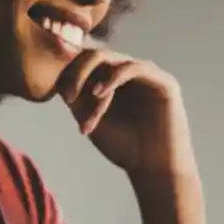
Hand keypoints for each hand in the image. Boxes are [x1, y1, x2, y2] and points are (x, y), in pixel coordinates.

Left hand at [55, 48, 197, 177]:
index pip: (87, 61)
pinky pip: (134, 67)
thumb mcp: (88, 117)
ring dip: (90, 77)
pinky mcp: (164, 82)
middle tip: (68, 97)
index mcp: (115, 81)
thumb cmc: (124, 148)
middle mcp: (132, 74)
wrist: (155, 169)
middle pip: (96, 54)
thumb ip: (75, 94)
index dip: (69, 72)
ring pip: (111, 58)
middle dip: (76, 72)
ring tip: (81, 101)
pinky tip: (99, 93)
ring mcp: (148, 76)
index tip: (63, 98)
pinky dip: (113, 77)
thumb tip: (59, 72)